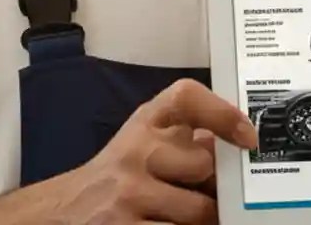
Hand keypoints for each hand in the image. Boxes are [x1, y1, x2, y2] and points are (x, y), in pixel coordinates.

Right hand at [77, 78, 256, 222]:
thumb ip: (182, 141)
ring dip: (200, 219)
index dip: (222, 114)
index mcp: (143, 125)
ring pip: (199, 210)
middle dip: (212, 185)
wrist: (62, 213)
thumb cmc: (118, 177)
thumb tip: (235, 151)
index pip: (185, 98)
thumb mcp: (143, 144)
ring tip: (183, 216)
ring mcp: (128, 194)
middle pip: (203, 163)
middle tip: (202, 193)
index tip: (248, 138)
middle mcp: (134, 153)